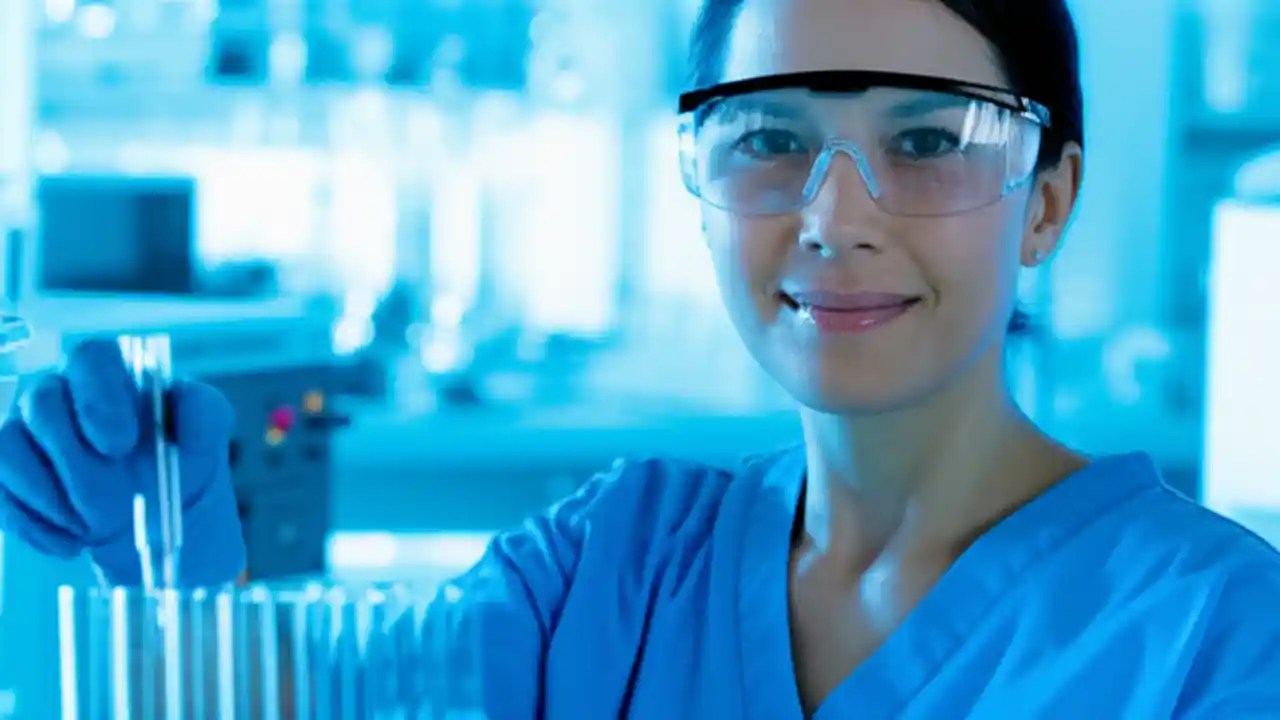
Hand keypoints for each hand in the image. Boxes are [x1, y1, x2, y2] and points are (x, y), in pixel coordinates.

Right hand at [0, 339, 245, 586]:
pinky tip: (71, 543)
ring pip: (7, 447)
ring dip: (52, 496)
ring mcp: (23, 431)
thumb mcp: (207, 437)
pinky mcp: (5, 475)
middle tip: (113, 495)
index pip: (90, 357)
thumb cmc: (177, 460)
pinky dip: (34, 525)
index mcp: (110, 373)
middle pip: (42, 402)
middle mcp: (59, 391)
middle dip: (75, 458)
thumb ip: (203, 412)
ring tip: (95, 525)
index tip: (121, 445)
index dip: (98, 399)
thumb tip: (184, 394)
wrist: (154, 511)